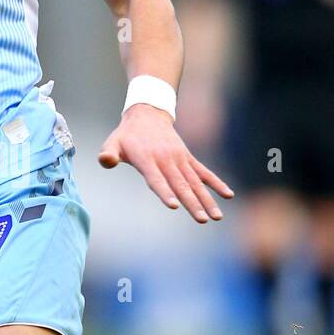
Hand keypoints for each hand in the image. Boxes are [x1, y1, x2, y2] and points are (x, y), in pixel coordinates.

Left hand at [98, 103, 233, 222]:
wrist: (147, 114)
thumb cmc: (126, 135)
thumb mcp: (112, 142)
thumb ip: (108, 153)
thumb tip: (105, 161)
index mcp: (147, 159)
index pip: (156, 179)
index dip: (165, 192)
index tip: (174, 206)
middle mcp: (166, 160)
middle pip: (180, 185)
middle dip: (192, 203)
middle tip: (202, 220)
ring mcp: (180, 159)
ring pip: (195, 182)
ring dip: (207, 199)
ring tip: (216, 217)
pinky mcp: (188, 158)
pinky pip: (204, 172)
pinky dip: (216, 183)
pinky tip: (228, 196)